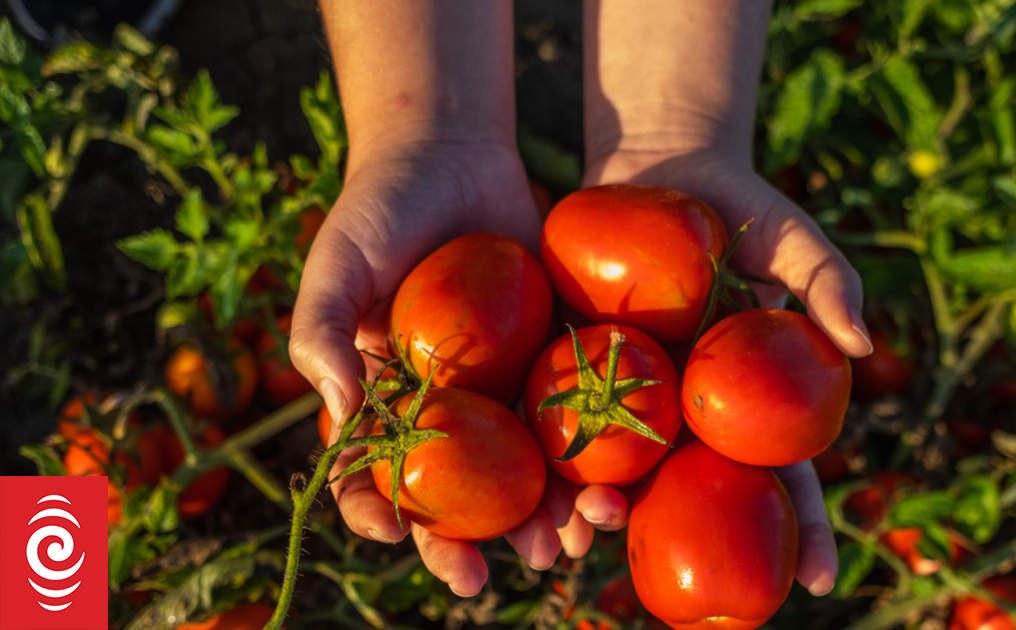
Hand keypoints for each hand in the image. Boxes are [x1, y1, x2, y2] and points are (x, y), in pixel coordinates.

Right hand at [290, 140, 560, 595]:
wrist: (453, 153)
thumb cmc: (378, 208)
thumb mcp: (336, 264)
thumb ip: (320, 334)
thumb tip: (336, 412)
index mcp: (386, 404)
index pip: (375, 477)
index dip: (382, 516)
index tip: (398, 537)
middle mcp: (449, 410)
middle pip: (460, 495)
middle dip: (474, 542)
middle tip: (491, 572)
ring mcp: (507, 390)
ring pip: (528, 472)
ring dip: (546, 515)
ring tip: (565, 542)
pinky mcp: (559, 360)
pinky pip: (579, 419)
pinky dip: (595, 459)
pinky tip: (613, 487)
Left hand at [551, 145, 863, 595]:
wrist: (655, 164)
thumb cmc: (737, 201)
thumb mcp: (791, 235)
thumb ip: (829, 281)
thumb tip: (864, 343)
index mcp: (742, 398)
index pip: (782, 472)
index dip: (803, 524)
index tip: (817, 581)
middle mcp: (683, 410)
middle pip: (691, 491)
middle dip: (692, 545)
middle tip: (696, 598)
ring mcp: (622, 394)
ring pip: (612, 469)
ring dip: (594, 513)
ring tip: (578, 543)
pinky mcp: (566, 365)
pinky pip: (553, 415)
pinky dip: (540, 454)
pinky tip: (527, 492)